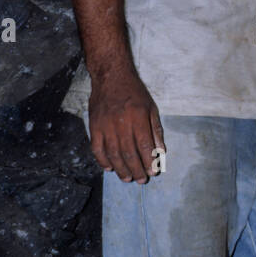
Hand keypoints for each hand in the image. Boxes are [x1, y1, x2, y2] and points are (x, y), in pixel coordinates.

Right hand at [88, 69, 165, 183]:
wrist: (111, 76)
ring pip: (113, 153)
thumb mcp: (151, 107)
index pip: (144, 145)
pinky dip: (103, 160)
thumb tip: (161, 151)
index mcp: (138, 116)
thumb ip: (156, 130)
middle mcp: (121, 122)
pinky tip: (110, 168)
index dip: (148, 161)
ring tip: (128, 178)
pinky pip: (97, 148)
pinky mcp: (94, 126)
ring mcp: (105, 125)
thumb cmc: (134, 92)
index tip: (153, 172)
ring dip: (121, 169)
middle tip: (141, 179)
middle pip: (128, 152)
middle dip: (136, 169)